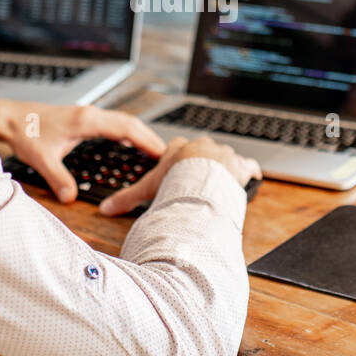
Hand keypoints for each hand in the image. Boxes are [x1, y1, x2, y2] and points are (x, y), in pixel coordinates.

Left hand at [0, 99, 165, 203]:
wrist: (9, 118)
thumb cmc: (25, 131)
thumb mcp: (43, 159)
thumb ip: (59, 179)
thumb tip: (71, 198)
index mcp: (86, 120)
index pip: (126, 129)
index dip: (146, 141)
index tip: (161, 153)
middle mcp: (90, 114)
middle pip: (130, 123)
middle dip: (149, 138)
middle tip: (165, 154)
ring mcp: (87, 114)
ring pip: (122, 121)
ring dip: (138, 135)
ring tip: (152, 151)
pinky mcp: (82, 118)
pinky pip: (112, 124)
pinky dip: (125, 133)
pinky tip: (126, 145)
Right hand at [98, 136, 260, 216]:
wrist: (201, 181)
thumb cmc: (174, 182)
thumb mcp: (147, 190)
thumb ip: (126, 199)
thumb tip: (105, 209)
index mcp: (179, 148)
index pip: (176, 149)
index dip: (177, 160)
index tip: (177, 171)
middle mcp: (201, 146)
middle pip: (201, 151)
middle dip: (201, 162)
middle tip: (197, 180)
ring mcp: (222, 153)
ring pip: (223, 157)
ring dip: (222, 169)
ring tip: (218, 185)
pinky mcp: (239, 164)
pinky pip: (248, 166)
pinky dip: (249, 172)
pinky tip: (250, 179)